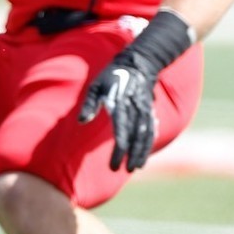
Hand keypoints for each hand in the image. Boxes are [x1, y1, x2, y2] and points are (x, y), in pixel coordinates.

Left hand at [79, 45, 157, 170]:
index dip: (119, 149)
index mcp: (120, 103)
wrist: (136, 64)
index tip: (114, 164)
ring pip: (146, 134)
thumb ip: (89, 104)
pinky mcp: (149, 110)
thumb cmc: (110, 77)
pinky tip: (145, 153)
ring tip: (137, 166)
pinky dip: (150, 142)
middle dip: (132, 154)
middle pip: (136, 136)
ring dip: (142, 151)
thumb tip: (82, 121)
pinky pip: (152, 129)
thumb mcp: (96, 86)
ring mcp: (144, 109)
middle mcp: (134, 108)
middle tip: (126, 170)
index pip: (121, 130)